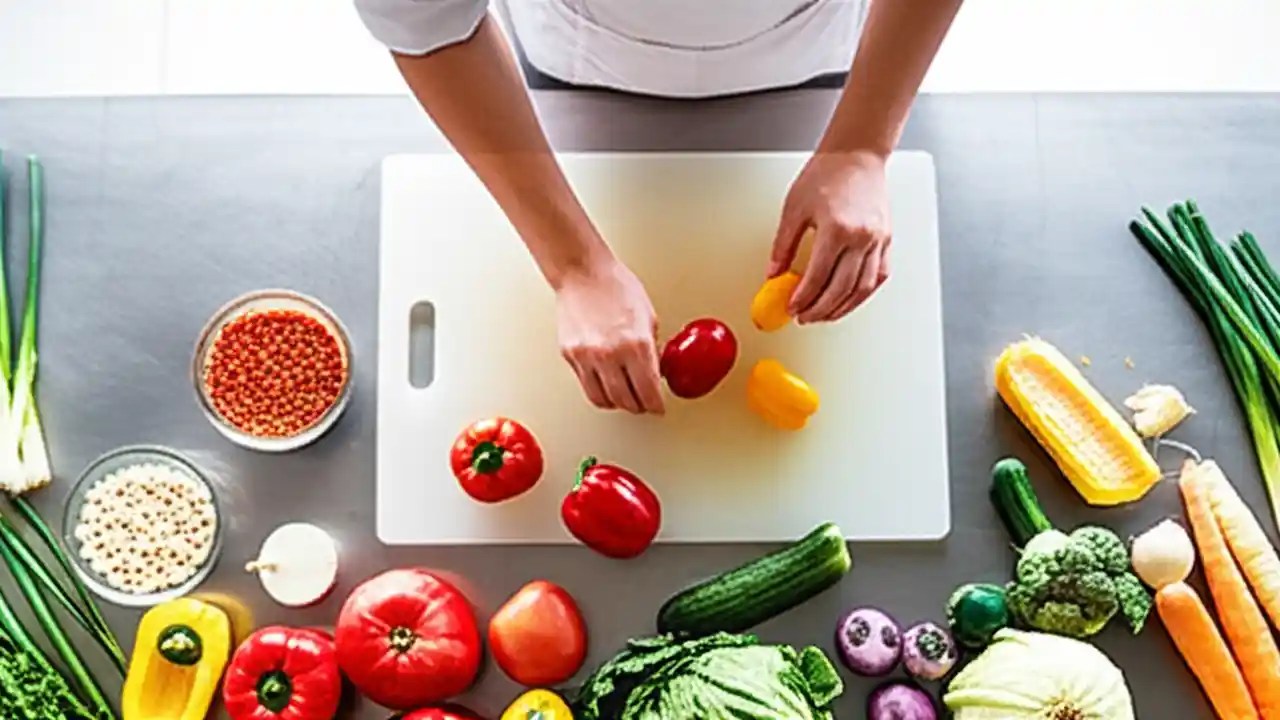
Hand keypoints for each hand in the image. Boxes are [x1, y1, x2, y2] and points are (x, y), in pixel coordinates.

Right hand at [556, 259, 664, 414]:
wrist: (583, 272)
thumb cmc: (615, 286)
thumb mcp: (648, 317)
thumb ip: (653, 348)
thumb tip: (656, 371)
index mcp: (636, 344)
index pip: (649, 392)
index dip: (656, 406)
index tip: (658, 408)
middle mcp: (610, 354)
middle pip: (626, 401)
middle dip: (638, 406)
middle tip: (644, 404)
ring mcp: (587, 357)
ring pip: (603, 400)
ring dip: (617, 403)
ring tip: (624, 397)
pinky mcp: (570, 356)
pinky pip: (586, 385)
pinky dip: (599, 391)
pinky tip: (606, 385)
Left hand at [768, 150, 891, 323]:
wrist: (856, 154)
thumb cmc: (826, 173)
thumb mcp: (794, 208)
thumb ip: (784, 245)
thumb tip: (774, 274)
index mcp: (837, 229)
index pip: (818, 277)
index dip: (803, 298)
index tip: (792, 307)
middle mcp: (862, 237)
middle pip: (840, 289)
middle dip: (819, 309)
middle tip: (804, 317)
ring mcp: (878, 240)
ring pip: (862, 289)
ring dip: (842, 308)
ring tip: (823, 315)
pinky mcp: (886, 240)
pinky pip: (878, 277)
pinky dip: (862, 294)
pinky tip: (848, 300)